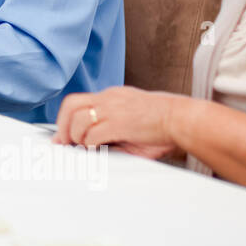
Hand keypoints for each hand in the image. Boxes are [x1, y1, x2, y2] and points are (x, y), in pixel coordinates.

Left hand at [52, 85, 184, 158]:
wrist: (183, 119)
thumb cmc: (162, 123)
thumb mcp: (132, 120)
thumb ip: (112, 127)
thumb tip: (93, 144)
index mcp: (112, 96)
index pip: (78, 101)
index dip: (66, 119)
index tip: (62, 135)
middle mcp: (109, 98)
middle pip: (71, 105)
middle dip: (63, 126)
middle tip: (64, 143)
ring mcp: (113, 110)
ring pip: (78, 120)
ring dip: (76, 137)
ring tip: (84, 147)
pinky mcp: (120, 124)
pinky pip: (93, 134)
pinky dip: (89, 144)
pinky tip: (96, 150)